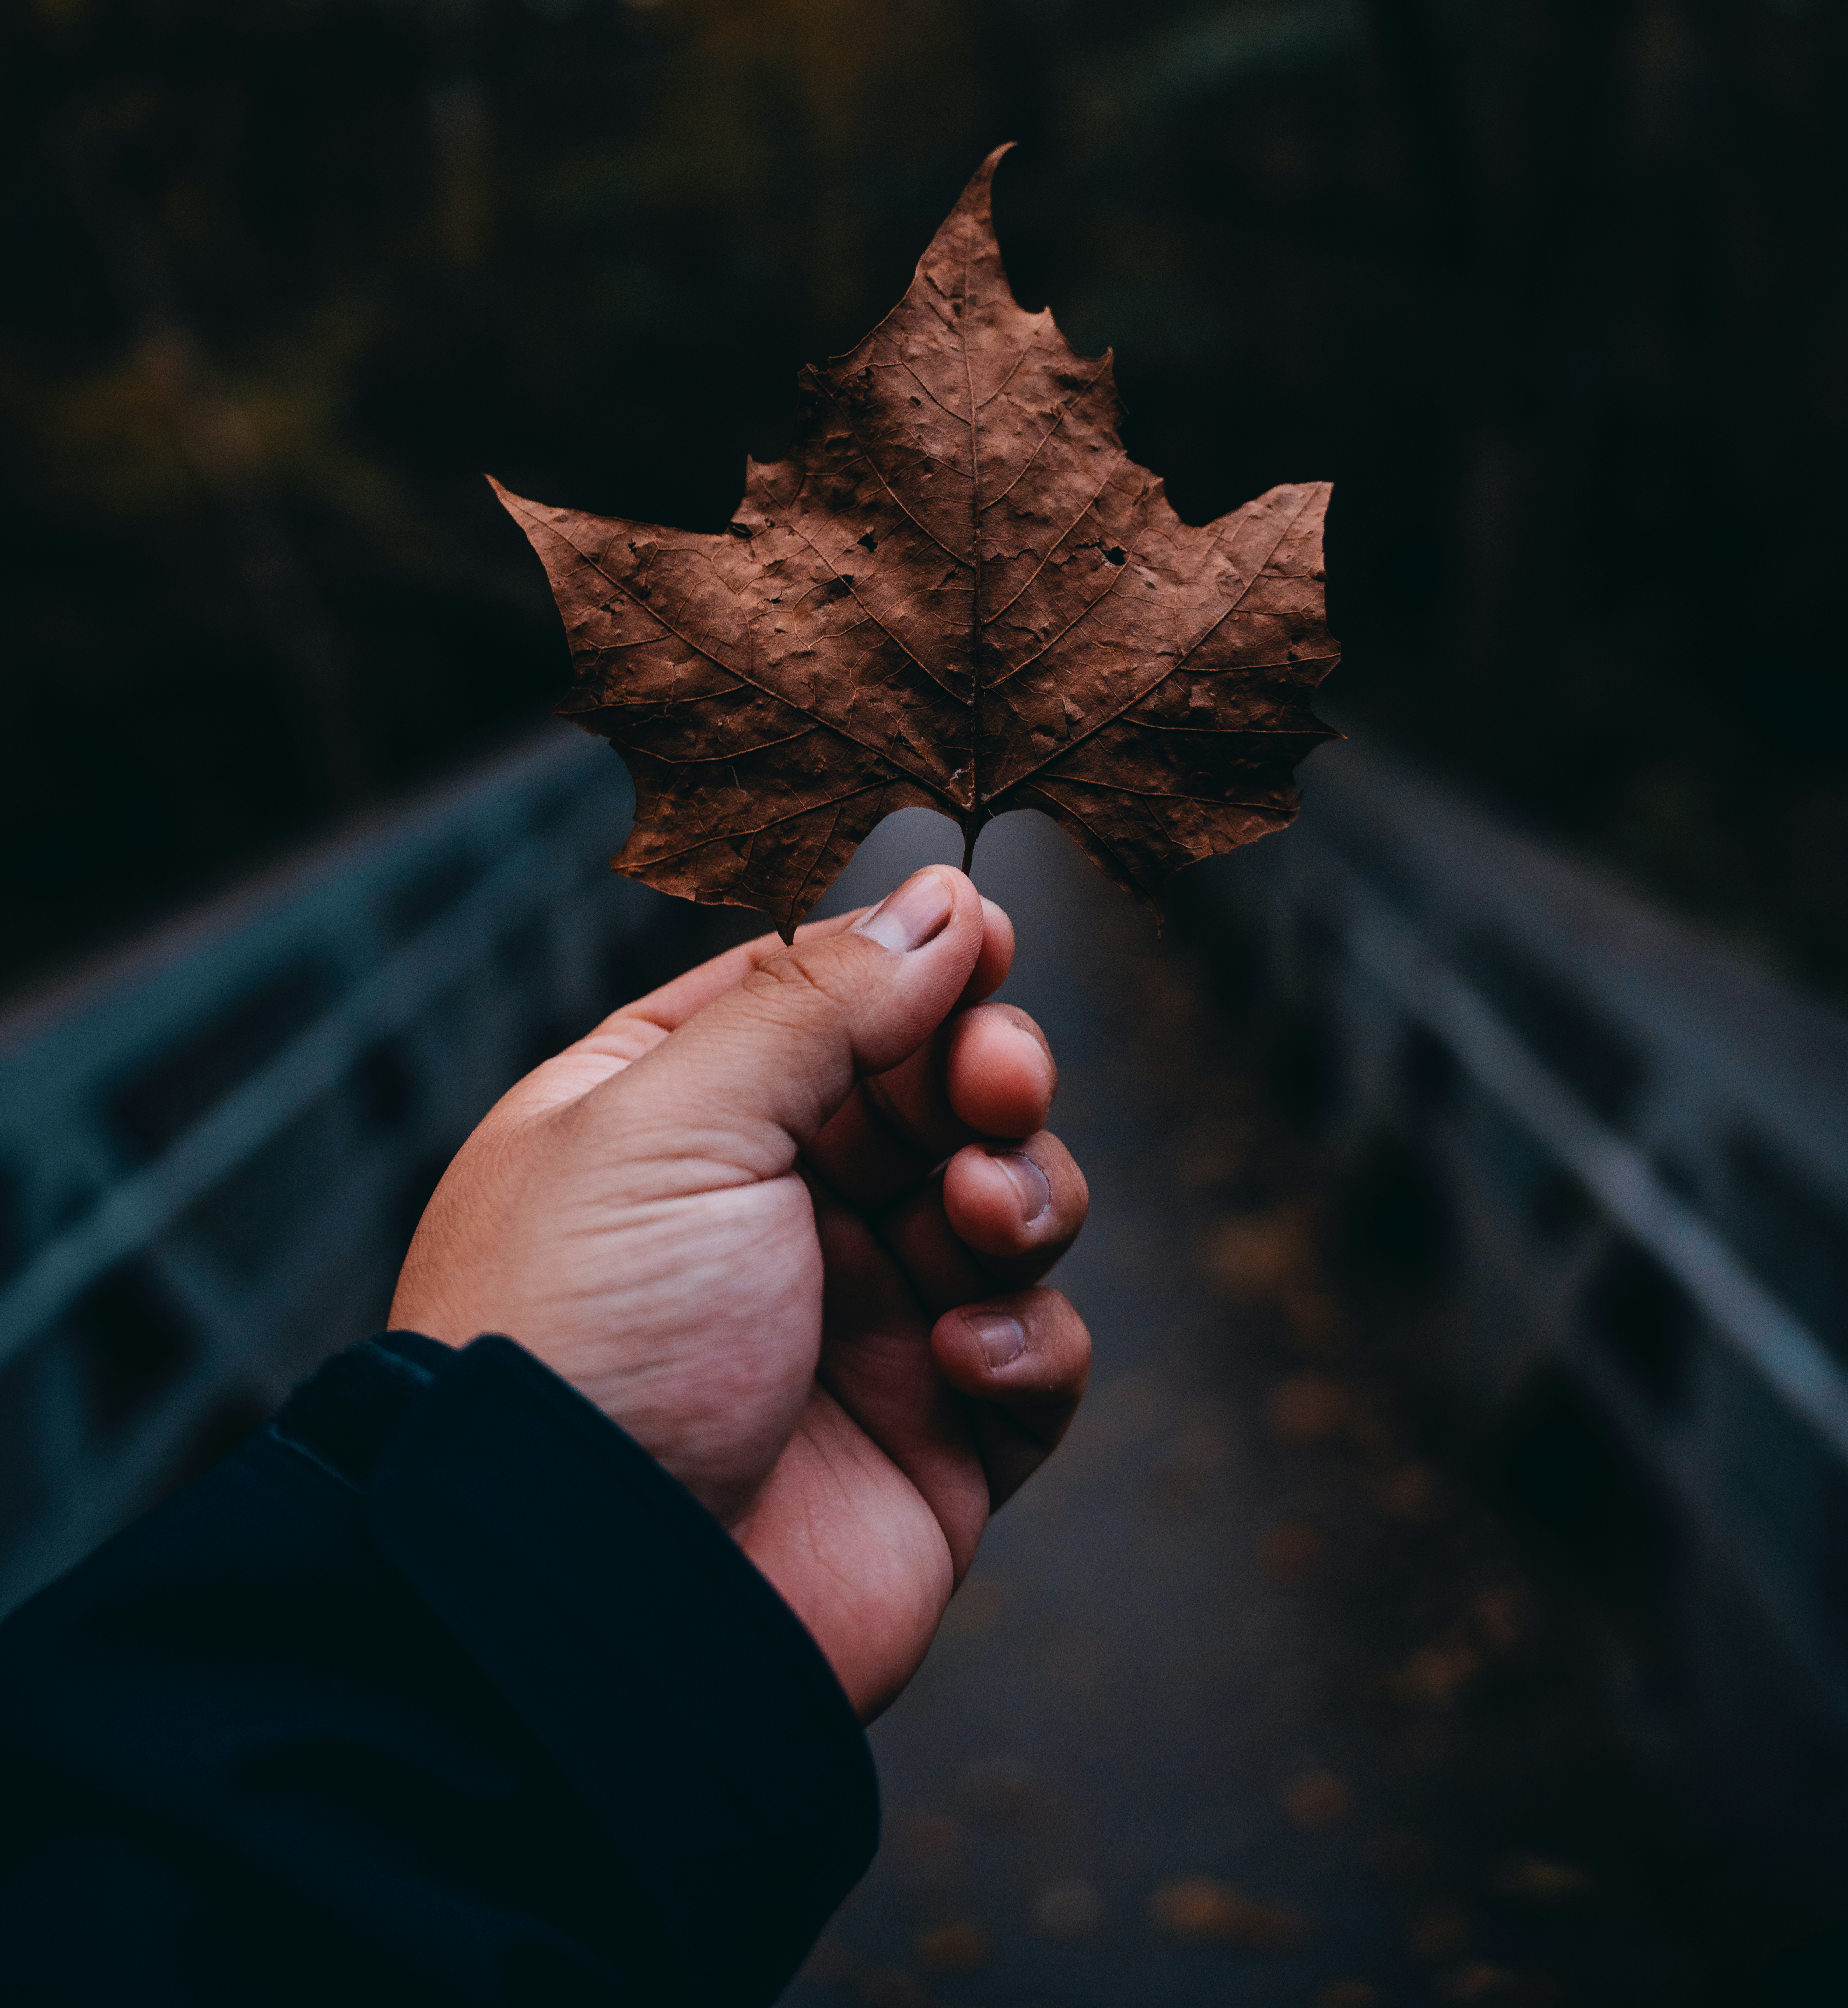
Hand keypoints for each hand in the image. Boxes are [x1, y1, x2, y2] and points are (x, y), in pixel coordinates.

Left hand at [389, 864, 1090, 1718]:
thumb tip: (940, 901)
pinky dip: (1028, 1342)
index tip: (986, 937)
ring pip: (1003, 1207)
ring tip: (976, 1219)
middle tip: (998, 1082)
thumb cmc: (587, 1337)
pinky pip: (1033, 1359)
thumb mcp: (678, 1117)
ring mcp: (856, 1331)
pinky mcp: (931, 1444)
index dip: (914, 965)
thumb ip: (821, 999)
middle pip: (931, 1094)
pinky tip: (967, 1354)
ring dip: (1020, 1192)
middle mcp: (767, 1216)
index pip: (821, 1000)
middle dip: (986, 1069)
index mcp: (676, 1122)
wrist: (576, 1599)